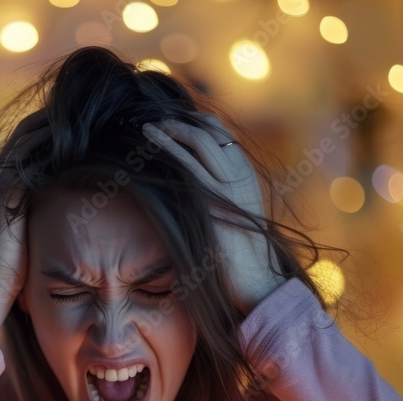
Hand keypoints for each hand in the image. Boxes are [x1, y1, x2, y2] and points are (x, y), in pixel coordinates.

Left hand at [142, 116, 285, 316]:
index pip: (221, 133)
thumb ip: (219, 194)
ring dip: (170, 128)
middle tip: (156, 121)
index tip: (173, 122)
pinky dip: (166, 145)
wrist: (254, 277)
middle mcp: (239, 173)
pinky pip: (186, 163)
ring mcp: (227, 184)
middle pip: (210, 130)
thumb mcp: (234, 214)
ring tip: (148, 127)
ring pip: (198, 140)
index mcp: (245, 173)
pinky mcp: (211, 199)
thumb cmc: (240, 254)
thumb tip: (195, 186)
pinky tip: (149, 137)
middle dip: (180, 120)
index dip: (195, 122)